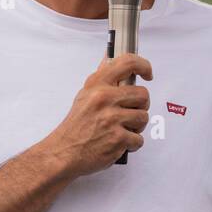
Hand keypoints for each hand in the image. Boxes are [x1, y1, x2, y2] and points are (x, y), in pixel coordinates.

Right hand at [45, 53, 151, 175]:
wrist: (63, 153)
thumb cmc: (75, 126)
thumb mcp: (84, 95)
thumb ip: (101, 78)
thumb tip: (110, 58)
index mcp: (97, 85)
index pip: (127, 63)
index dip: (143, 66)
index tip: (147, 73)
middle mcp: (105, 98)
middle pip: (143, 95)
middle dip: (140, 106)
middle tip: (130, 113)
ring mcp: (112, 118)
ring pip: (143, 117)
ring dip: (136, 127)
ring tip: (122, 130)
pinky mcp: (118, 138)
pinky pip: (139, 139)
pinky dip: (131, 145)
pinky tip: (119, 143)